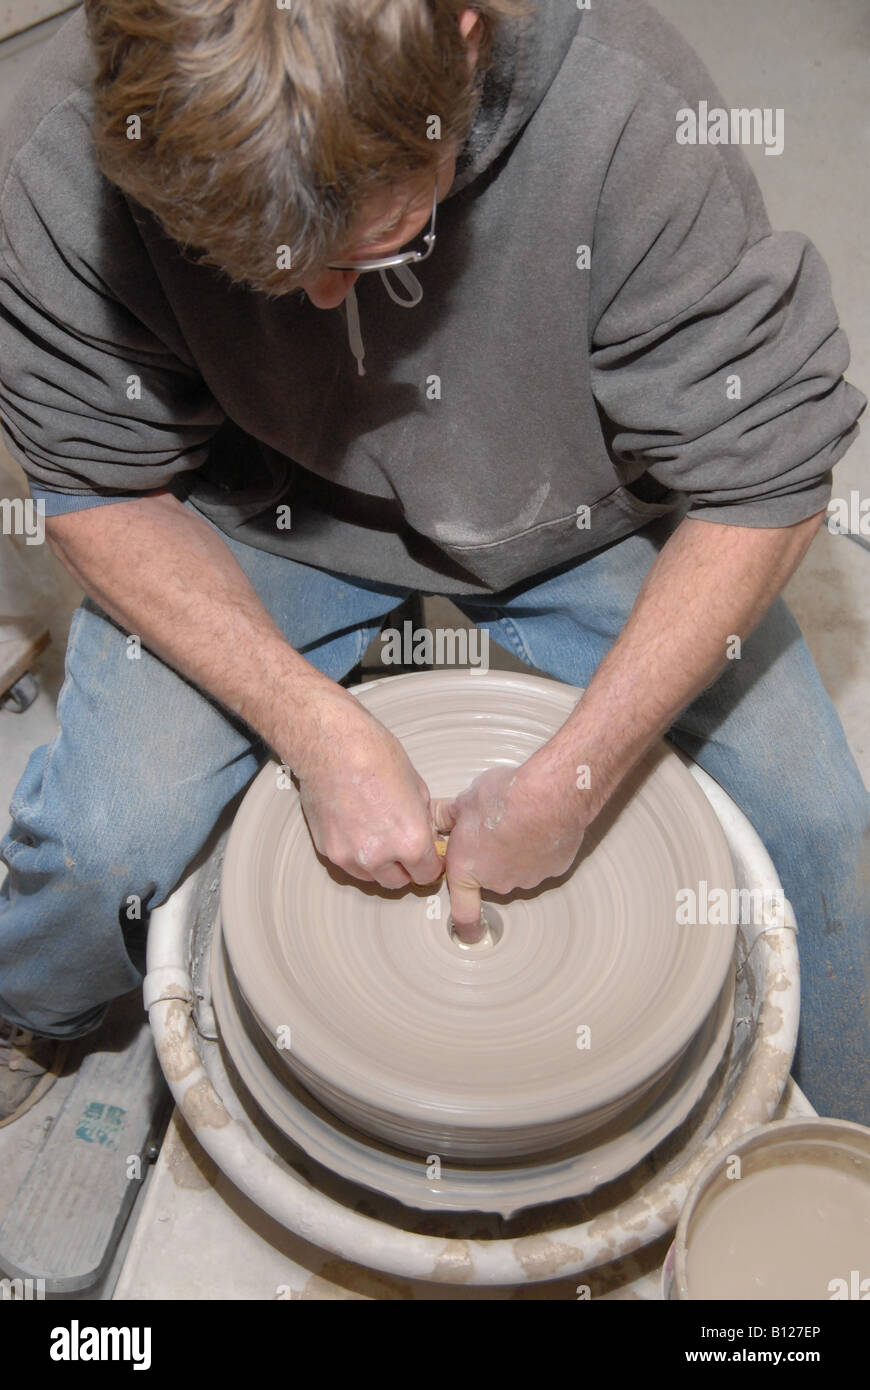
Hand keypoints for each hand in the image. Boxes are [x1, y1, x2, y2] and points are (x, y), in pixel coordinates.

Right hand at [290, 691, 442, 890]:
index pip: (427, 875)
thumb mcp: (417, 787)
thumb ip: (421, 820)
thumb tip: (424, 833)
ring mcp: (350, 856)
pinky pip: (347, 864)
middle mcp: (380, 856)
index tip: (427, 860)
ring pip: (370, 877)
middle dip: (404, 868)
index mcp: (411, 841)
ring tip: (377, 837)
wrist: (332, 746)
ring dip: (378, 865)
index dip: (430, 865)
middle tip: (403, 850)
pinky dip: (354, 854)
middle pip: (398, 882)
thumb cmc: (375, 756)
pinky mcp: (327, 850)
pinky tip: (356, 829)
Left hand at [431, 759, 586, 941]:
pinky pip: (543, 861)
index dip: (465, 926)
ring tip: (518, 820)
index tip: (467, 933)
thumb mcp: (464, 801)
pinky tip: (539, 824)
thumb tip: (439, 818)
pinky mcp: (554, 869)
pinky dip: (541, 847)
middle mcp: (497, 881)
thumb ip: (448, 815)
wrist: (547, 796)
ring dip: (516, 851)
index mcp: (467, 869)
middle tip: (492, 829)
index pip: (463, 911)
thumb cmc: (504, 799)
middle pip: (490, 877)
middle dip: (490, 857)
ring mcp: (527, 878)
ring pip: (518, 868)